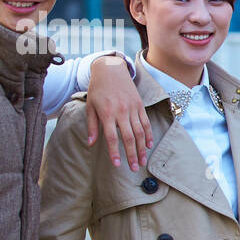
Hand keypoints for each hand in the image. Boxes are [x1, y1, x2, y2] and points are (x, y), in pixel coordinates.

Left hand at [86, 53, 152, 171]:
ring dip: (142, 148)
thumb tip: (91, 143)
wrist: (111, 70)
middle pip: (129, 137)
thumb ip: (92, 125)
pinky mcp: (140, 105)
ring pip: (140, 132)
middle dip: (132, 154)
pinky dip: (148, 135)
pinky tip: (149, 145)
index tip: (117, 164)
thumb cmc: (98, 89)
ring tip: (143, 161)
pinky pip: (146, 123)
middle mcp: (121, 111)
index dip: (115, 152)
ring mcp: (132, 108)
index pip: (112, 137)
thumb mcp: (90, 106)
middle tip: (134, 168)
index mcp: (107, 113)